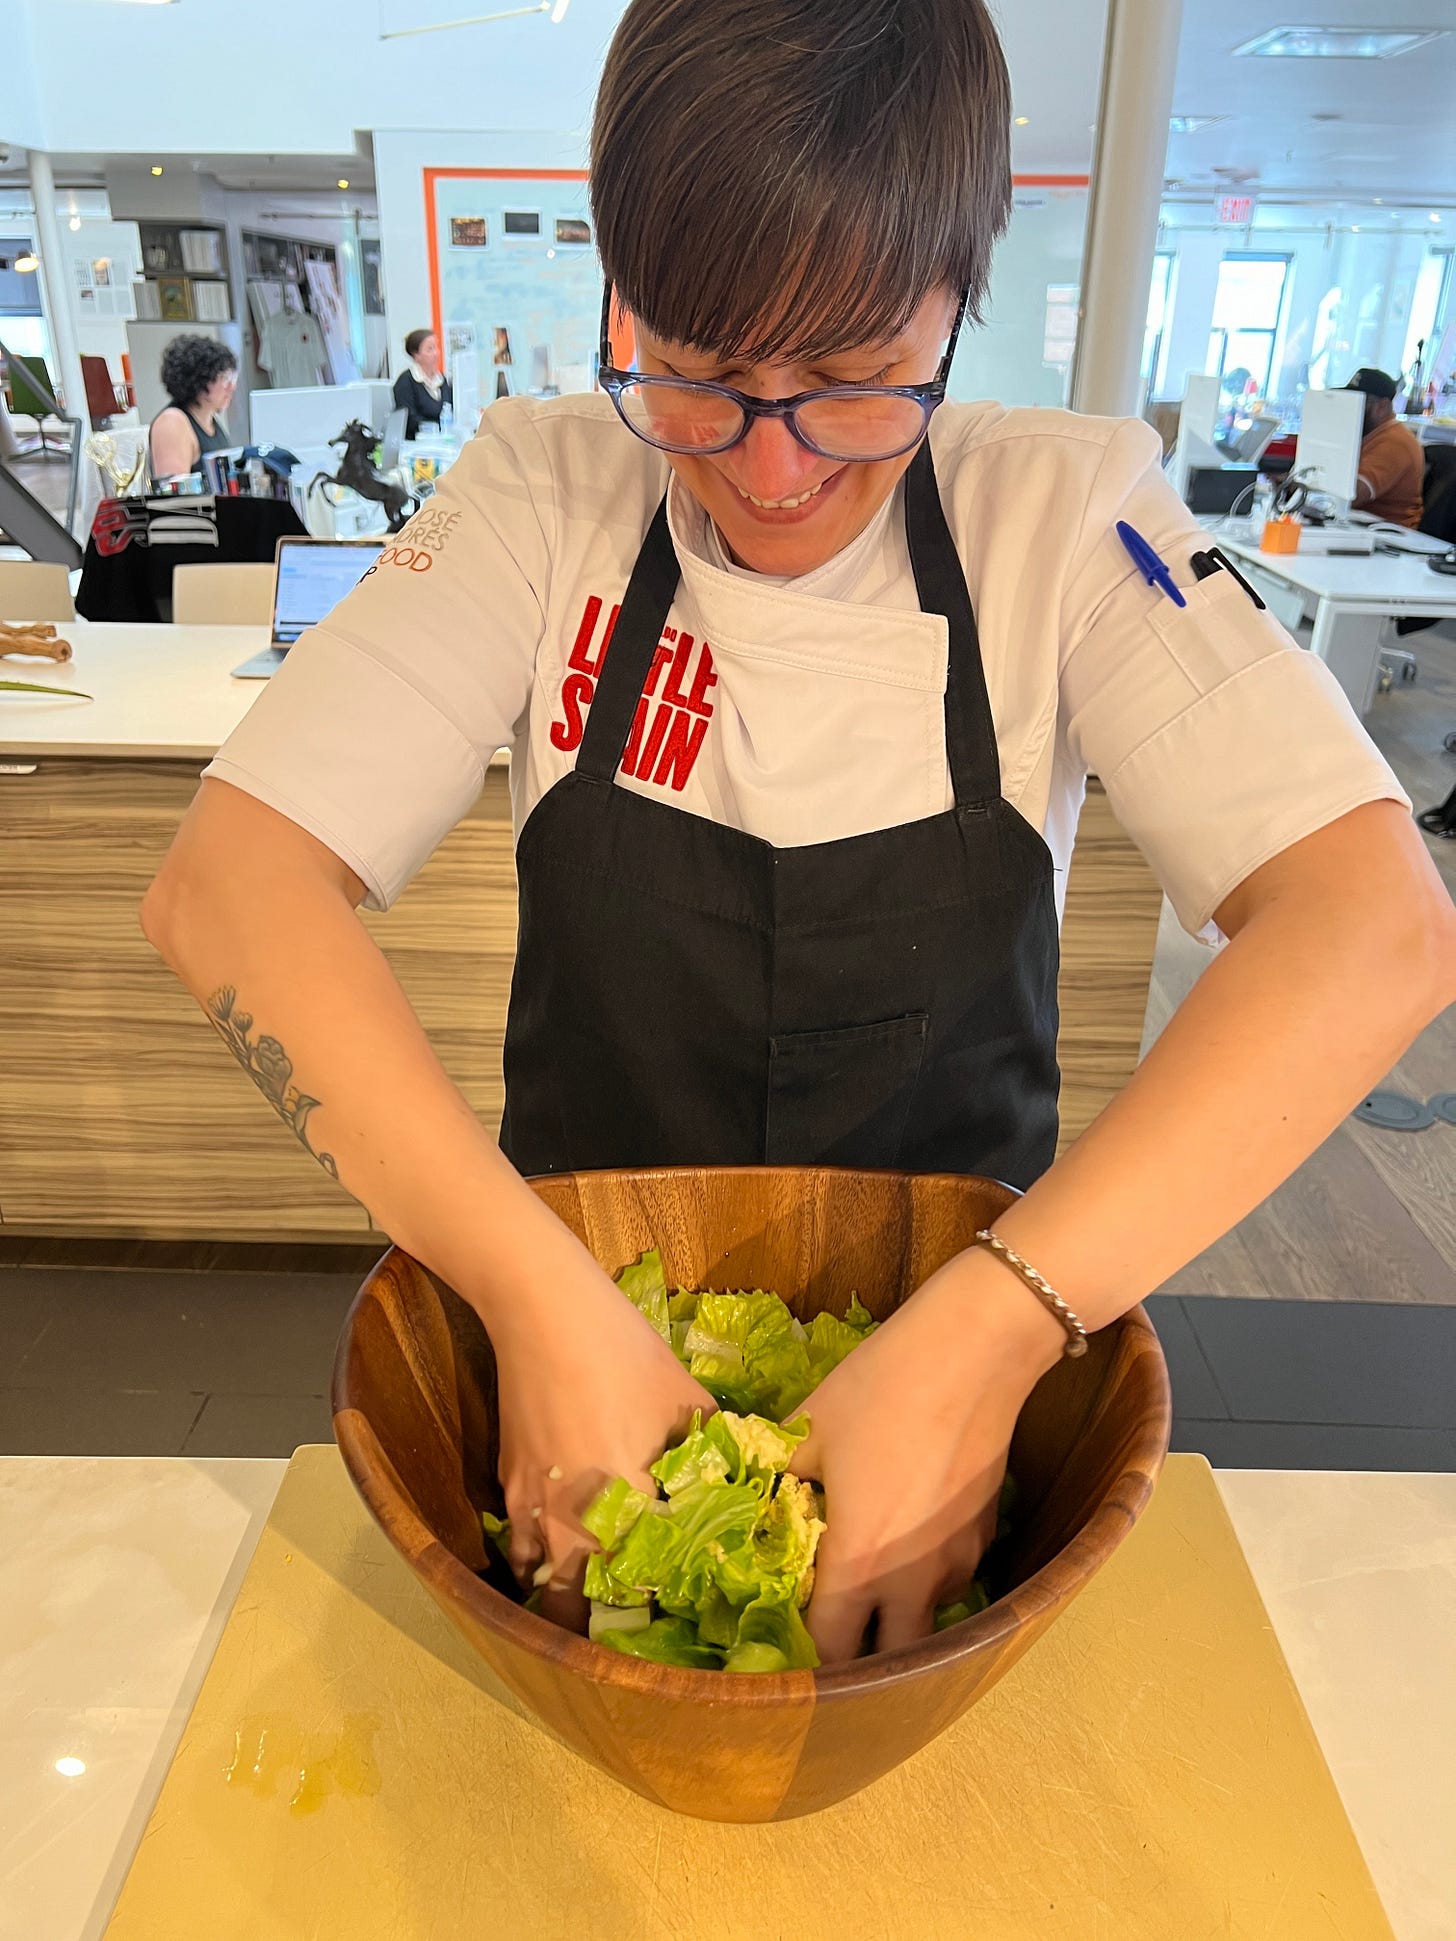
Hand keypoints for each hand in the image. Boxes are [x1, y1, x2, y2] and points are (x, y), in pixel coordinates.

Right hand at [485, 1247, 715, 1630]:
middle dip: (612, 1630)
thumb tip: (753, 1485)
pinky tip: (555, 1566)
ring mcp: (535, 1513)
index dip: (668, 1618)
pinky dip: (537, 1568)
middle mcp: (577, 1529)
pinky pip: (522, 1551)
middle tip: (642, 1633)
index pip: (648, 1596)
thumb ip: (720, 1455)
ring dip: (570, 1608)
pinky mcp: (512, 1489)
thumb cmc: (628, 1358)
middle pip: (587, 1613)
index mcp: (630, 1514)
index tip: (690, 1626)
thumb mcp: (692, 1406)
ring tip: (598, 1617)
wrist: (546, 1316)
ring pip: (547, 1591)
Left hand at [788, 1249, 1063, 1663]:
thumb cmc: (878, 1391)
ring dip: (896, 1617)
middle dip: (856, 1657)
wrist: (971, 1353)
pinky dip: (925, 1579)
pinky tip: (907, 1536)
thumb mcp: (808, 1431)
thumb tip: (753, 1497)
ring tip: (866, 1581)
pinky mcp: (984, 1536)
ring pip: (925, 1621)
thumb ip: (777, 1478)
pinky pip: (949, 1580)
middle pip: (889, 1660)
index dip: (802, 1658)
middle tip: (826, 1630)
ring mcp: (957, 1562)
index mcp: (859, 1566)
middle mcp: (913, 1582)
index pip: (829, 1651)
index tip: (782, 1645)